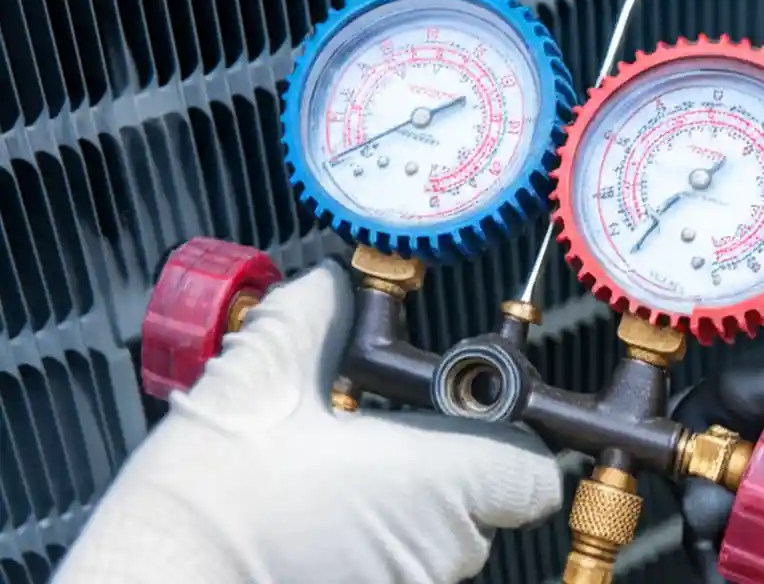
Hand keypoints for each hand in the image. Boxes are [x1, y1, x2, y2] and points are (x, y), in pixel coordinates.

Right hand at [56, 260, 560, 583]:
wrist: (155, 575)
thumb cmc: (214, 496)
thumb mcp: (264, 372)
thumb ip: (316, 315)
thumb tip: (331, 285)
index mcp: (438, 484)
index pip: (533, 474)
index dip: (510, 439)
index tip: (471, 414)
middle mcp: (437, 550)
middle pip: (486, 507)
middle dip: (447, 468)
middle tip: (383, 436)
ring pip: (439, 543)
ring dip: (408, 509)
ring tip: (339, 480)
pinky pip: (399, 568)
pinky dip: (376, 544)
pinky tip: (320, 520)